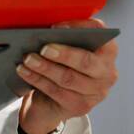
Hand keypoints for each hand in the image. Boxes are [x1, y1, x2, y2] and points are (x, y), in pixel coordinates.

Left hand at [16, 16, 118, 133]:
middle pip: (86, 61)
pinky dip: (37, 80)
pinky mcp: (81, 106)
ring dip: (45, 67)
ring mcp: (97, 92)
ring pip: (68, 78)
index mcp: (108, 51)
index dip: (79, 27)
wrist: (55, 101)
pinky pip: (56, 92)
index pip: (100, 32)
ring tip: (28, 59)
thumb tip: (45, 31)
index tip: (57, 26)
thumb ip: (64, 39)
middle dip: (63, 54)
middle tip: (43, 48)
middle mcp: (107, 72)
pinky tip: (25, 71)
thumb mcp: (68, 50)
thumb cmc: (63, 66)